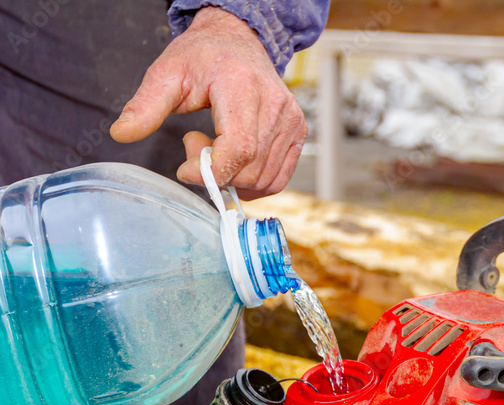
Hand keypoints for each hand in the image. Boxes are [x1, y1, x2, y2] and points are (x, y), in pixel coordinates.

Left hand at [110, 7, 306, 198]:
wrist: (237, 41)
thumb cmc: (203, 57)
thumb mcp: (166, 74)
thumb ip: (145, 106)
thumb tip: (121, 133)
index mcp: (243, 86)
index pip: (238, 148)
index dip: (211, 171)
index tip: (184, 169)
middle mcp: (275, 104)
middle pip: (249, 169)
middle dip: (215, 172)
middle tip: (195, 144)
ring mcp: (291, 120)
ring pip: (263, 179)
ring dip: (233, 176)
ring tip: (215, 145)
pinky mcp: (298, 133)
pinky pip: (277, 178)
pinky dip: (251, 181)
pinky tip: (234, 158)